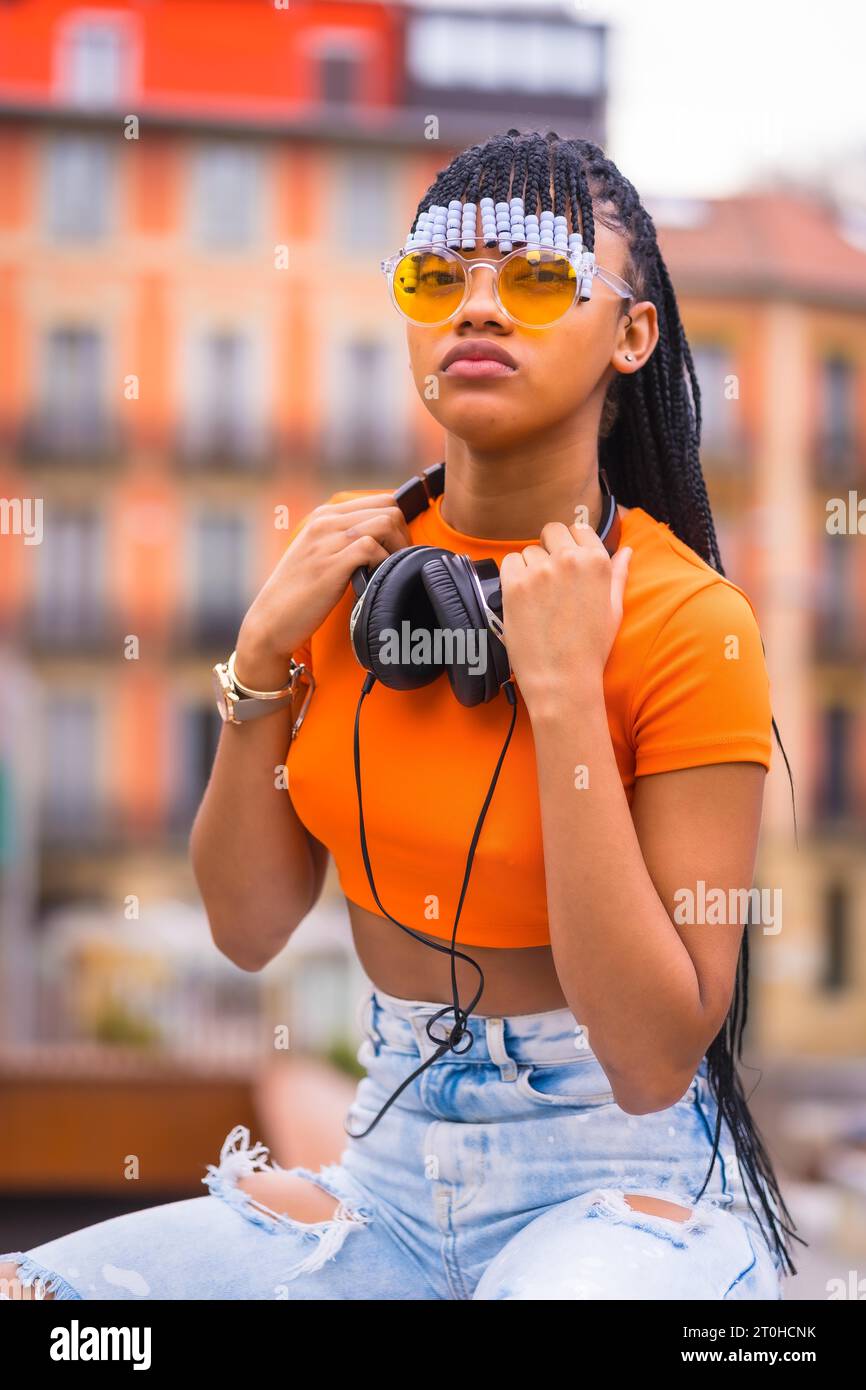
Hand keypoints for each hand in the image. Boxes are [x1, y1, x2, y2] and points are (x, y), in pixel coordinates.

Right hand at [236, 493, 412, 686]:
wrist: (271, 621)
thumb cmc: (300, 593)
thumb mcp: (320, 555)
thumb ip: (345, 540)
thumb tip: (386, 539)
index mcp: (325, 515)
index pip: (381, 501)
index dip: (399, 525)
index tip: (398, 551)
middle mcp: (326, 521)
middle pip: (389, 508)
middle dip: (404, 535)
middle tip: (401, 564)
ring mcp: (327, 540)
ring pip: (385, 523)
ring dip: (398, 549)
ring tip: (391, 572)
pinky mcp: (330, 563)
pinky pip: (373, 549)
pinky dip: (384, 564)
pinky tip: (377, 580)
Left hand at [498, 517, 632, 715]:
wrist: (563, 679)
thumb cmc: (591, 649)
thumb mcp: (613, 609)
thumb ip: (617, 575)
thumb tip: (627, 551)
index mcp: (596, 562)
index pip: (578, 528)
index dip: (570, 544)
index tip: (567, 561)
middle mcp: (568, 560)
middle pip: (551, 531)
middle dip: (550, 548)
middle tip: (550, 579)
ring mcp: (540, 571)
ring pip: (529, 551)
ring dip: (531, 567)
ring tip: (539, 599)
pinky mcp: (515, 585)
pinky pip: (509, 563)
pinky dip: (513, 576)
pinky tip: (524, 599)